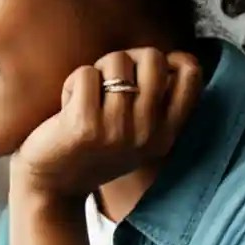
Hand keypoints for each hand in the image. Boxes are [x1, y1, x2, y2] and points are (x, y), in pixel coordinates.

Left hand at [10, 48, 202, 203]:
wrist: (52, 186)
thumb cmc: (94, 150)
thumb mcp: (138, 135)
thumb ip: (158, 103)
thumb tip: (173, 57)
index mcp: (166, 134)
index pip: (191, 75)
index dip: (171, 59)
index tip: (145, 70)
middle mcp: (147, 133)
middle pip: (152, 58)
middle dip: (126, 59)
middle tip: (107, 82)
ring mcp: (117, 129)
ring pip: (116, 61)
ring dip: (96, 72)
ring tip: (86, 99)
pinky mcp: (85, 126)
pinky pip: (86, 74)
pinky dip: (73, 83)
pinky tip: (68, 107)